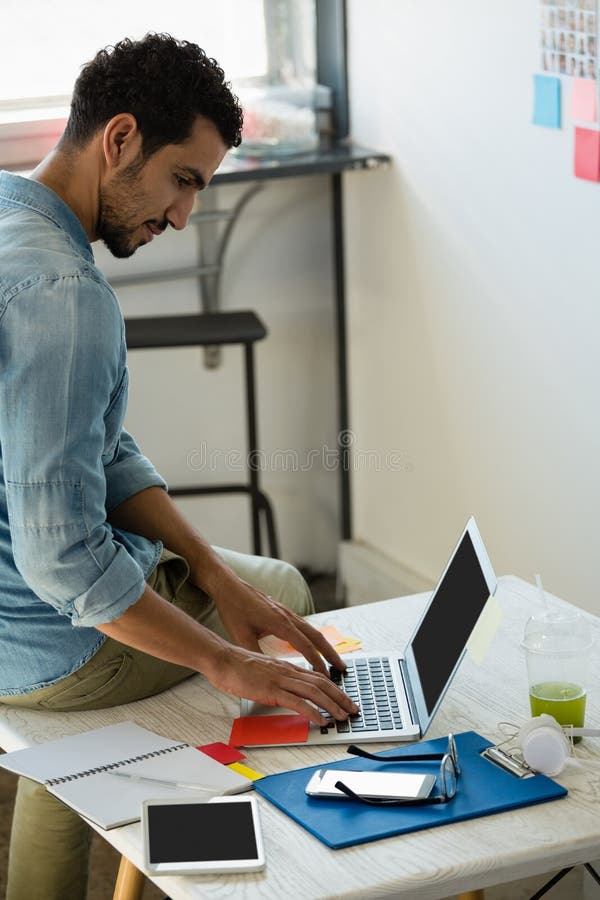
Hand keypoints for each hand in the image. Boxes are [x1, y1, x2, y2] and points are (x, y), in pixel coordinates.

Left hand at [209, 573, 345, 676]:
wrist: (229, 585)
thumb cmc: (234, 609)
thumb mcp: (241, 635)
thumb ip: (255, 654)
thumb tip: (265, 673)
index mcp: (281, 623)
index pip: (306, 646)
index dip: (317, 663)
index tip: (327, 677)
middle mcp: (288, 616)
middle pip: (317, 636)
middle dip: (331, 653)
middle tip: (343, 668)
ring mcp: (287, 612)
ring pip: (312, 630)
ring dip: (324, 645)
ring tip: (333, 659)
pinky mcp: (282, 610)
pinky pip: (304, 625)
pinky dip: (313, 637)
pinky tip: (312, 644)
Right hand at [209, 644, 357, 725]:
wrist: (222, 660)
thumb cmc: (237, 666)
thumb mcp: (262, 671)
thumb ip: (276, 678)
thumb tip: (285, 690)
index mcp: (287, 667)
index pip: (317, 677)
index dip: (334, 688)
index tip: (344, 698)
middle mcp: (288, 672)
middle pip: (322, 683)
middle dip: (340, 697)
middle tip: (352, 709)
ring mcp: (281, 680)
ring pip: (315, 692)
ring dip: (332, 705)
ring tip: (342, 717)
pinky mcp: (272, 690)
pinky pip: (298, 702)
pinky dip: (313, 712)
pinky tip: (321, 721)